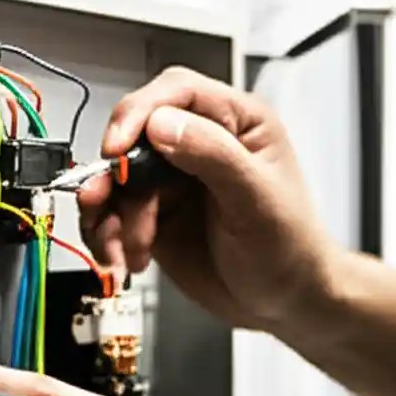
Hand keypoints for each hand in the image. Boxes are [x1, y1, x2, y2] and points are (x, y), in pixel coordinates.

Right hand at [81, 67, 341, 330]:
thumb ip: (213, 156)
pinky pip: (115, 213)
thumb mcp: (258, 200)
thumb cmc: (292, 248)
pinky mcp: (156, 214)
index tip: (118, 146)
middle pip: (136, 133)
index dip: (140, 112)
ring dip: (109, 213)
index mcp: (238, 123)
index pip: (178, 93)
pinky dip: (109, 235)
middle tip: (103, 199)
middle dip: (114, 170)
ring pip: (118, 177)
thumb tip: (162, 124)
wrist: (287, 303)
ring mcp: (175, 179)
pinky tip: (124, 258)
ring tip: (121, 247)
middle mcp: (201, 143)